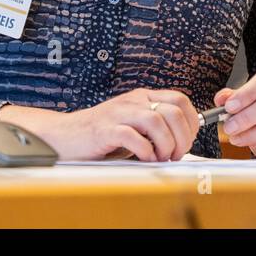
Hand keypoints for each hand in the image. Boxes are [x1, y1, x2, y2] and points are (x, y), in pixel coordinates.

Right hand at [0, 88, 200, 160]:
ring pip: (156, 121)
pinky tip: (144, 158)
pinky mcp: (104, 130)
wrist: (64, 135)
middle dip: (182, 137)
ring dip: (166, 144)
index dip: (191, 121)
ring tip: (161, 157)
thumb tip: (184, 138)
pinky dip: (145, 151)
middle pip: (173, 111)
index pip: (179, 99)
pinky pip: (132, 136)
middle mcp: (133, 101)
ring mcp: (118, 114)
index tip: (189, 139)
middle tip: (176, 154)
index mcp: (142, 97)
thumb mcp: (133, 123)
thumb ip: (155, 125)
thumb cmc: (101, 133)